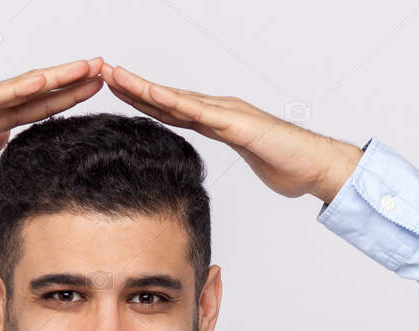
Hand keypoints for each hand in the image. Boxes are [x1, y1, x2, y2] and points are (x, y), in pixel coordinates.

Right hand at [0, 58, 105, 187]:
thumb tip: (5, 139)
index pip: (37, 109)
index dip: (66, 99)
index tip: (94, 90)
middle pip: (40, 94)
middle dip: (73, 83)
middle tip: (105, 69)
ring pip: (26, 89)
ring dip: (58, 78)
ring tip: (88, 67)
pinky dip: (22, 88)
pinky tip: (45, 80)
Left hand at [101, 63, 361, 201]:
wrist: (316, 165)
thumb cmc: (288, 165)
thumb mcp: (246, 162)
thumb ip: (229, 158)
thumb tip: (212, 169)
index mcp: (217, 120)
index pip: (171, 109)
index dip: (142, 99)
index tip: (114, 91)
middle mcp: (218, 111)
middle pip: (167, 98)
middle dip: (133, 86)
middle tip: (102, 73)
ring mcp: (227, 114)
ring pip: (177, 98)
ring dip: (145, 87)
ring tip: (116, 76)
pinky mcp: (237, 124)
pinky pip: (199, 112)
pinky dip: (174, 102)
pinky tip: (152, 94)